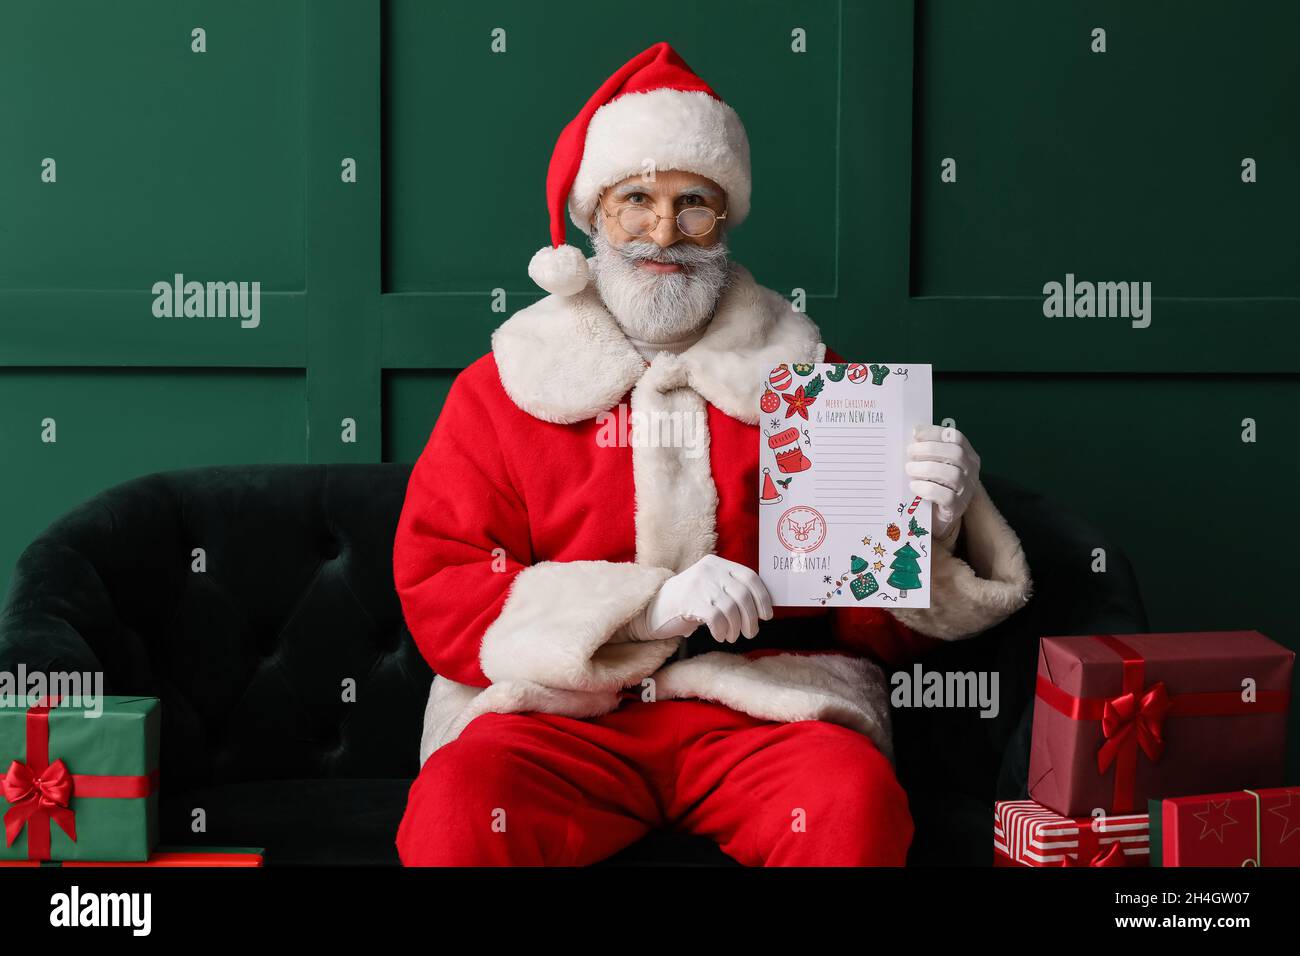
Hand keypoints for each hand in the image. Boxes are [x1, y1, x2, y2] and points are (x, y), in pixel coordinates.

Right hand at [627, 554, 773, 643]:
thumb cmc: (687, 602)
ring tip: (732, 636)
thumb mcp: (710, 587)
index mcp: (717, 563)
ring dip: (736, 628)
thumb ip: (731, 590)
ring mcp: (699, 584)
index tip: (766, 615)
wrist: (653, 607)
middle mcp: (709, 570)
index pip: (750, 576)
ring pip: (731, 609)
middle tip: (750, 633)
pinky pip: (716, 618)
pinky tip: (719, 635)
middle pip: (743, 595)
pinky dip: (722, 630)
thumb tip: (760, 609)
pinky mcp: (689, 601)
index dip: (763, 597)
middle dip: (750, 618)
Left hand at [905, 424, 980, 545]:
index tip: (915, 434)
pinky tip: (914, 486)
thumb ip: (928, 449)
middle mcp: (971, 471)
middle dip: (929, 449)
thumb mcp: (934, 463)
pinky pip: (946, 496)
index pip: (955, 437)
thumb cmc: (935, 483)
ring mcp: (966, 490)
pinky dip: (928, 489)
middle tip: (909, 452)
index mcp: (967, 455)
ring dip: (926, 469)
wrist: (939, 516)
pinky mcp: (957, 507)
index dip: (935, 433)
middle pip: (955, 453)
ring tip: (909, 469)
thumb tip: (915, 432)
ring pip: (952, 475)